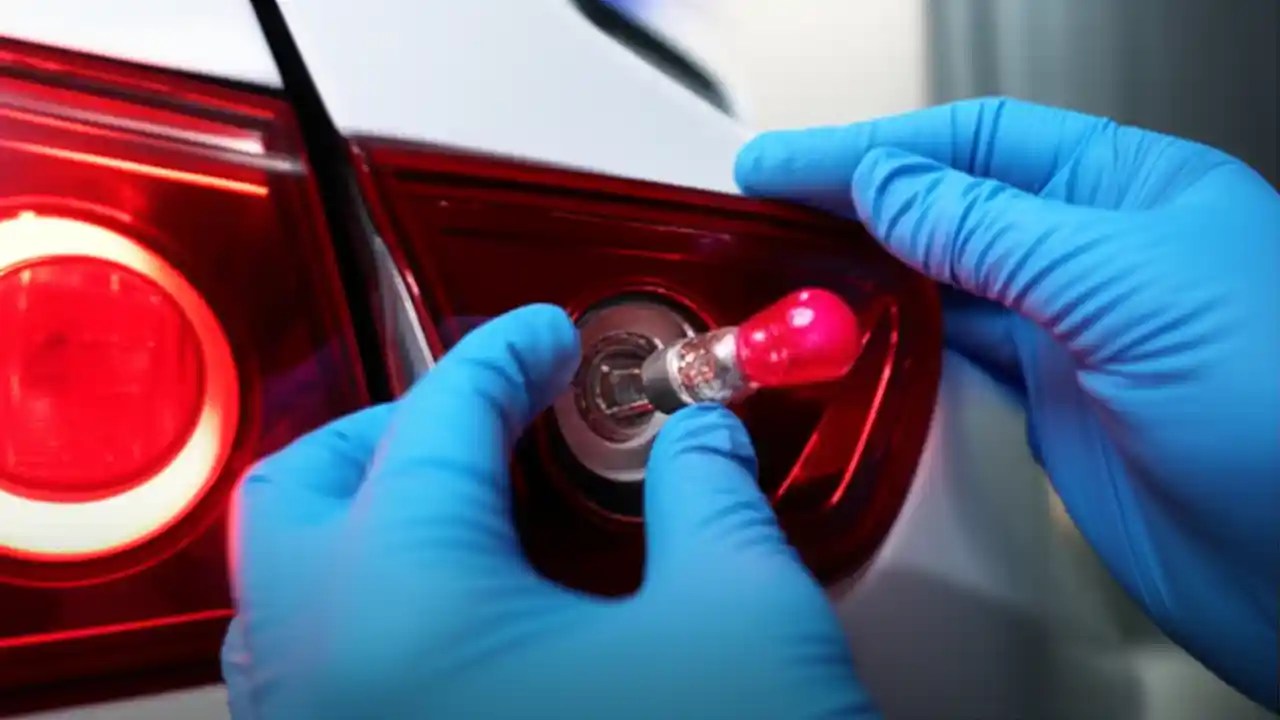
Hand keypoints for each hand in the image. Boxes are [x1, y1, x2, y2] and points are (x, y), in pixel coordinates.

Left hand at [221, 305, 874, 718]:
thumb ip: (713, 494)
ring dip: (369, 513)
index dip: (506, 357)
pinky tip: (466, 608)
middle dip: (396, 424)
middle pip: (302, 489)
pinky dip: (372, 599)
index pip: (436, 422)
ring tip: (468, 495)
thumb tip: (703, 434)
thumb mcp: (746, 617)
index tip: (548, 335)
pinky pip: (317, 665)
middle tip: (489, 407)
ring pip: (289, 586)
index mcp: (402, 607)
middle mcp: (324, 678)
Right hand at [735, 97, 1279, 707]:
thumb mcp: (1121, 284)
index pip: (978, 141)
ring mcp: (1078, 339)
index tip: (790, 161)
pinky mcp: (1058, 415)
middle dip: (859, 200)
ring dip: (872, 274)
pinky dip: (903, 348)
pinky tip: (867, 341)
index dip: (872, 146)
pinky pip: (960, 363)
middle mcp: (1102, 259)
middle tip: (771, 204)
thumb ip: (989, 229)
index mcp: (1134, 194)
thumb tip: (887, 185)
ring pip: (949, 286)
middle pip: (953, 207)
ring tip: (799, 266)